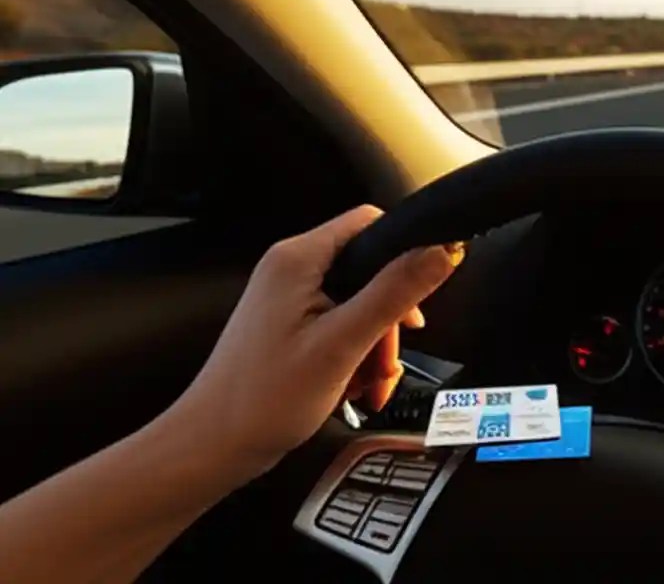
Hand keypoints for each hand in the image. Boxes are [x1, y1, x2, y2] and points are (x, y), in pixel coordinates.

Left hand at [168, 205, 458, 479]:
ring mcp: (290, 299)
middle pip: (371, 272)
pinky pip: (342, 328)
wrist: (214, 446)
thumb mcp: (343, 343)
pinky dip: (356, 358)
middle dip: (390, 321)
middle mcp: (291, 269)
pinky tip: (354, 388)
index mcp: (298, 259)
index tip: (423, 293)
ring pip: (361, 305)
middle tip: (387, 360)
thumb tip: (442, 251)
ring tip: (368, 385)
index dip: (406, 253)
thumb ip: (395, 292)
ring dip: (376, 348)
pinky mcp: (292, 326)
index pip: (371, 224)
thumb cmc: (263, 399)